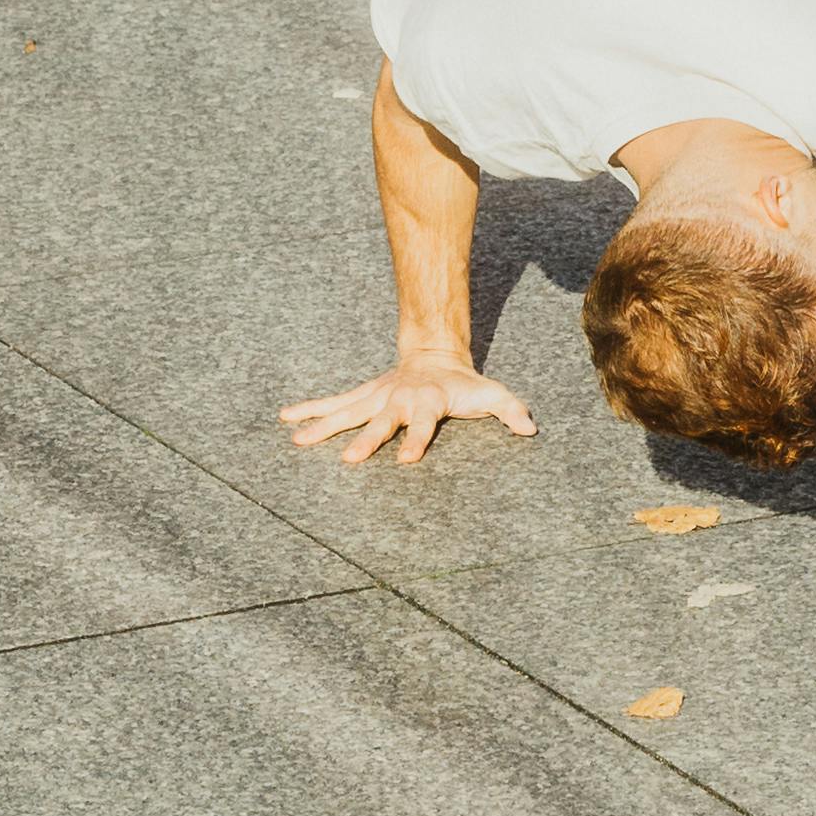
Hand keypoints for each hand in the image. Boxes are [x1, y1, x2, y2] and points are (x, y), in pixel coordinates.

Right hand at [279, 353, 537, 466]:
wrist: (436, 355)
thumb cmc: (465, 385)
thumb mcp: (492, 394)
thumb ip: (510, 410)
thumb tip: (529, 428)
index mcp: (428, 403)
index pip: (423, 424)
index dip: (416, 440)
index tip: (405, 460)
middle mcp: (398, 400)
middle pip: (381, 421)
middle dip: (367, 439)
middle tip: (349, 460)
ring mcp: (377, 397)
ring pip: (348, 411)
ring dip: (323, 425)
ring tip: (297, 440)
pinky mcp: (364, 396)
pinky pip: (334, 404)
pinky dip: (310, 409)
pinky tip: (286, 420)